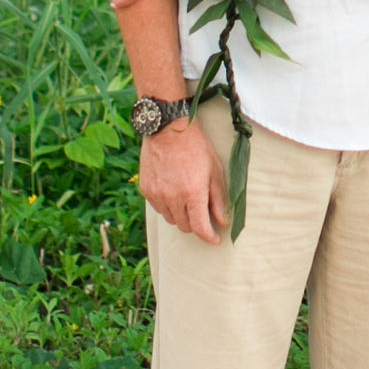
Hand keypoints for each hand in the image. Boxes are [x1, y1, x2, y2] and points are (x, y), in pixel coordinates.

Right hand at [139, 113, 228, 239]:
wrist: (169, 128)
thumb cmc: (197, 147)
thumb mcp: (215, 171)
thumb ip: (219, 199)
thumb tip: (223, 221)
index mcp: (192, 195)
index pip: (200, 228)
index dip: (210, 237)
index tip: (215, 239)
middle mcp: (173, 198)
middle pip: (185, 226)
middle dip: (196, 224)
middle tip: (202, 213)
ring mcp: (157, 195)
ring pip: (171, 219)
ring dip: (181, 215)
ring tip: (187, 198)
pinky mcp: (146, 189)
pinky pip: (158, 208)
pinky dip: (167, 205)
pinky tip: (174, 191)